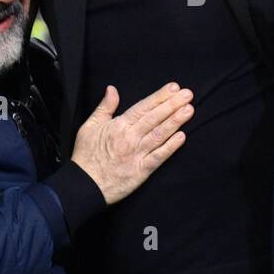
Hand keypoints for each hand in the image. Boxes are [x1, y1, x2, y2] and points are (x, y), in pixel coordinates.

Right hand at [71, 82, 192, 203]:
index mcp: (118, 126)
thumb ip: (104, 107)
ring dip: (175, 122)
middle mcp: (130, 138)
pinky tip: (182, 137)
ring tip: (189, 110)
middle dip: (172, 105)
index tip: (173, 87)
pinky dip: (171, 147)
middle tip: (188, 94)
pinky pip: (159, 157)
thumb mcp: (89, 126)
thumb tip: (112, 89)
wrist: (84, 185)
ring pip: (160, 134)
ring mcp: (137, 154)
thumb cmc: (86, 156)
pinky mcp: (142, 170)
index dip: (160, 97)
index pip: (143, 107)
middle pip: (155, 118)